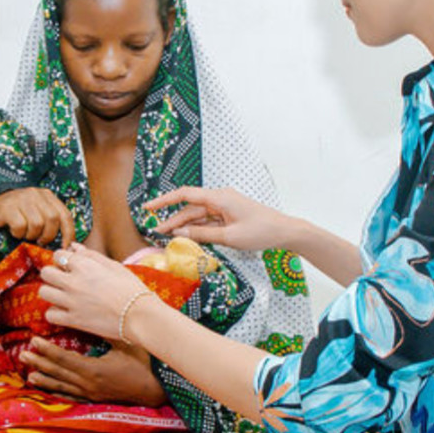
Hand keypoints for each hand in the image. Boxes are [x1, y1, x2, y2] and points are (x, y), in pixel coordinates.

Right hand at [0, 187, 75, 246]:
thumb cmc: (19, 215)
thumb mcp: (38, 214)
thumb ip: (51, 223)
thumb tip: (68, 245)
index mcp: (47, 195)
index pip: (65, 214)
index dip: (69, 233)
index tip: (66, 247)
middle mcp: (35, 193)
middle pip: (52, 219)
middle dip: (48, 235)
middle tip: (40, 241)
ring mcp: (21, 198)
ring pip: (37, 224)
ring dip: (31, 235)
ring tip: (25, 234)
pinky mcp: (8, 206)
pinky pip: (20, 226)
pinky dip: (18, 234)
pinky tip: (14, 231)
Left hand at [20, 337, 165, 404]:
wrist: (155, 392)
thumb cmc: (143, 365)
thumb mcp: (126, 345)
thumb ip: (108, 332)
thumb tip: (92, 313)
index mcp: (94, 370)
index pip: (64, 359)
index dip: (47, 350)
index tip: (33, 341)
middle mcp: (88, 384)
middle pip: (58, 372)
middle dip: (39, 362)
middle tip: (22, 354)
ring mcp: (90, 394)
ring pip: (62, 386)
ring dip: (44, 378)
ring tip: (28, 373)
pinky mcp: (94, 399)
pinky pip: (71, 396)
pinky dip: (57, 392)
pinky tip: (48, 389)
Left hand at [39, 244, 150, 340]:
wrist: (139, 315)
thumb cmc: (131, 288)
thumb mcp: (113, 265)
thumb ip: (90, 254)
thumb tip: (73, 246)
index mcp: (84, 265)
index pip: (57, 255)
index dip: (62, 260)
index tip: (69, 266)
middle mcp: (73, 281)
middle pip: (45, 273)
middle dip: (52, 274)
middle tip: (63, 280)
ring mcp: (71, 301)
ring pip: (44, 292)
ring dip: (51, 293)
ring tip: (62, 296)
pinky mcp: (73, 320)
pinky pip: (50, 315)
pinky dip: (55, 313)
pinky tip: (65, 311)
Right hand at [144, 186, 293, 251]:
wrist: (285, 232)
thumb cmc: (260, 232)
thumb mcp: (229, 237)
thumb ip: (202, 234)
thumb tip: (178, 233)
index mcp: (219, 197)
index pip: (185, 195)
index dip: (164, 200)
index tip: (148, 207)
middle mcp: (220, 198)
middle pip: (190, 208)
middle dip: (173, 220)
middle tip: (155, 232)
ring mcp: (225, 206)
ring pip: (198, 216)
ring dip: (184, 226)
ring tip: (167, 237)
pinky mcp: (229, 215)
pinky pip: (208, 220)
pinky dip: (197, 228)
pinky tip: (187, 238)